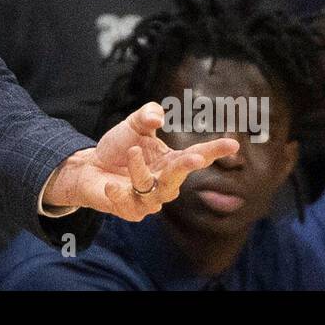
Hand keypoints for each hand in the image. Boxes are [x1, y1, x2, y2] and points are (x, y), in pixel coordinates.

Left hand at [43, 102, 239, 221]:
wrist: (90, 167)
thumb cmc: (118, 147)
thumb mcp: (133, 124)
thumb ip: (147, 114)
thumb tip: (158, 115)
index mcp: (171, 161)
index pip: (197, 156)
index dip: (215, 151)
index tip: (234, 144)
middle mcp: (164, 182)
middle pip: (179, 178)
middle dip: (187, 168)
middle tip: (195, 157)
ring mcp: (148, 199)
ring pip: (153, 191)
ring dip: (142, 171)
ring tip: (131, 151)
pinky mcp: (130, 210)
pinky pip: (129, 206)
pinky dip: (120, 194)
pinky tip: (111, 185)